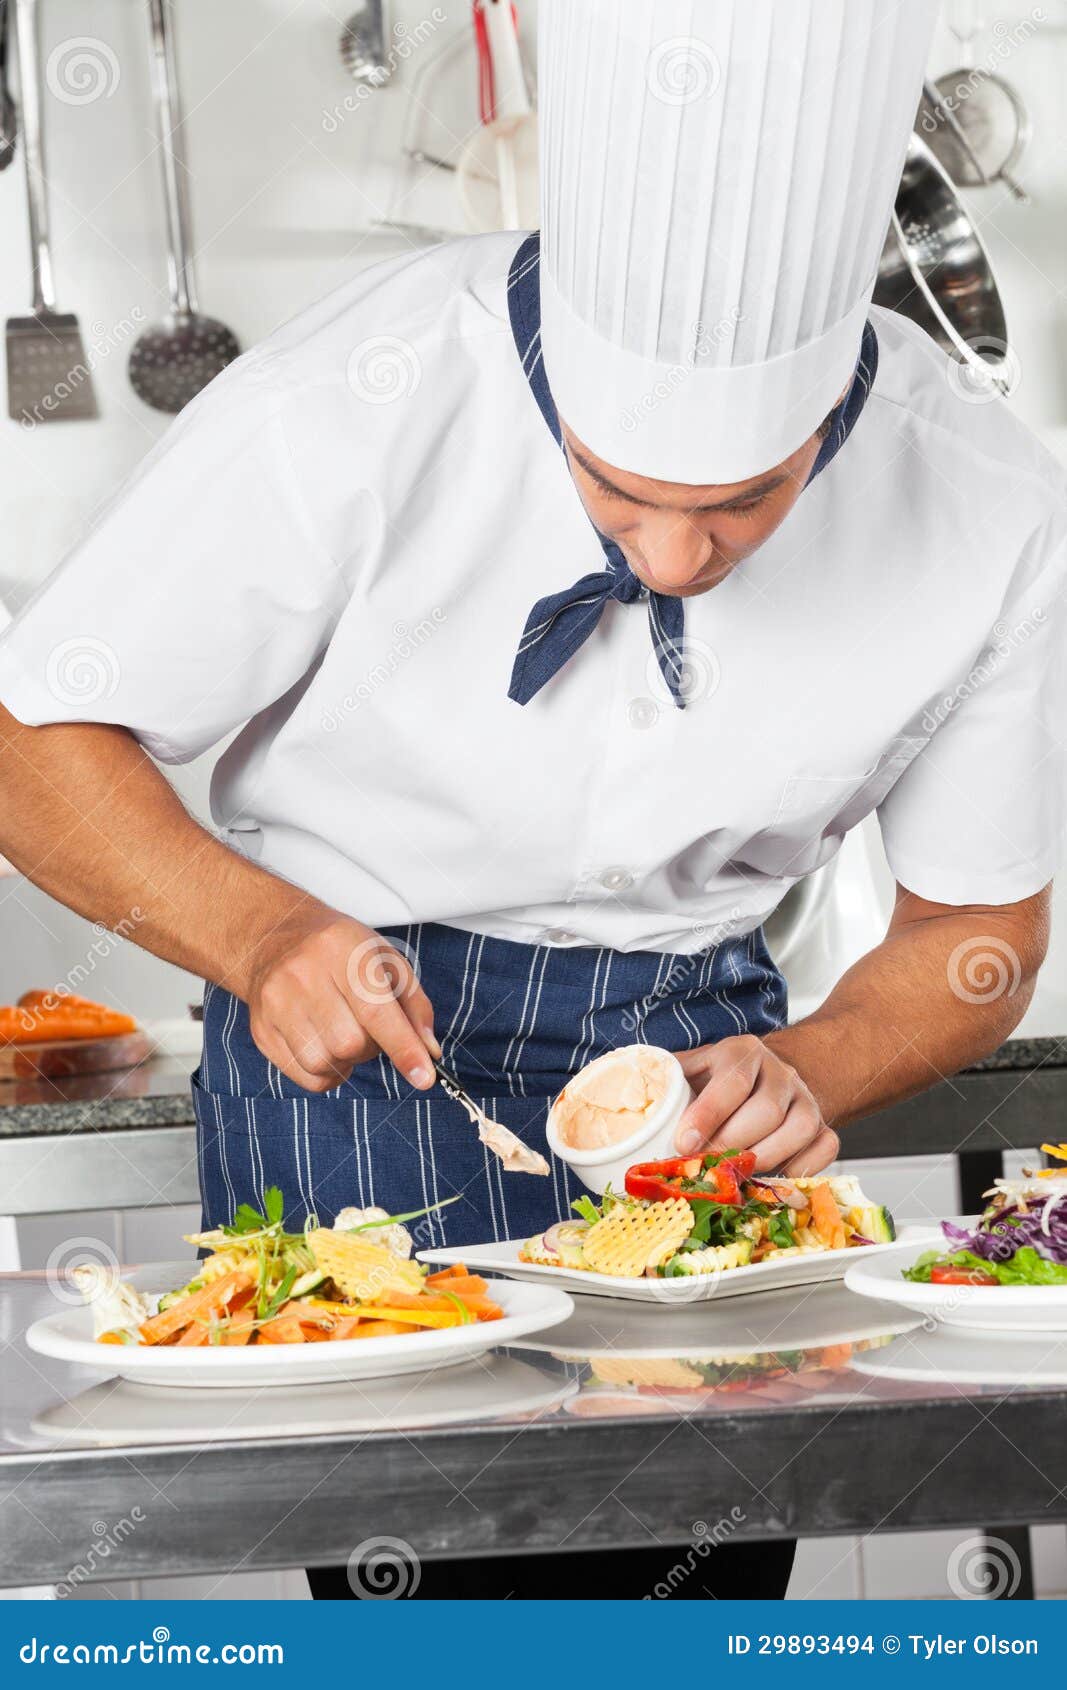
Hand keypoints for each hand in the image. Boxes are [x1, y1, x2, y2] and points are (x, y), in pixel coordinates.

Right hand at [244, 912, 438, 1093]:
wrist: (275, 938)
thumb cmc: (340, 951)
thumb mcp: (386, 961)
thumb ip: (414, 1006)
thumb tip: (428, 1053)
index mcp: (342, 949)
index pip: (376, 1011)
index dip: (403, 1048)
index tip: (424, 1077)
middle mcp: (303, 974)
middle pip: (350, 1043)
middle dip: (371, 1047)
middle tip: (368, 1028)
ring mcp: (276, 1003)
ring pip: (324, 1063)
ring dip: (347, 1061)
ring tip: (344, 1033)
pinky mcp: (261, 1030)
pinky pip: (305, 1076)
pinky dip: (326, 1072)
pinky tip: (326, 1046)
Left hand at [673, 1035, 838, 1175]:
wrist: (772, 1074)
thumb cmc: (720, 1079)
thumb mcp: (694, 1068)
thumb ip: (667, 1082)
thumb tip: (628, 1101)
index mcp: (741, 1052)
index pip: (730, 1083)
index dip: (707, 1116)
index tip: (683, 1144)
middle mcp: (779, 1072)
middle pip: (766, 1111)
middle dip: (733, 1145)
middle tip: (706, 1168)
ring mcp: (805, 1098)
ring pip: (797, 1130)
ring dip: (764, 1159)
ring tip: (735, 1176)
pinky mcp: (824, 1124)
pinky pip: (825, 1148)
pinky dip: (802, 1168)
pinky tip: (774, 1177)